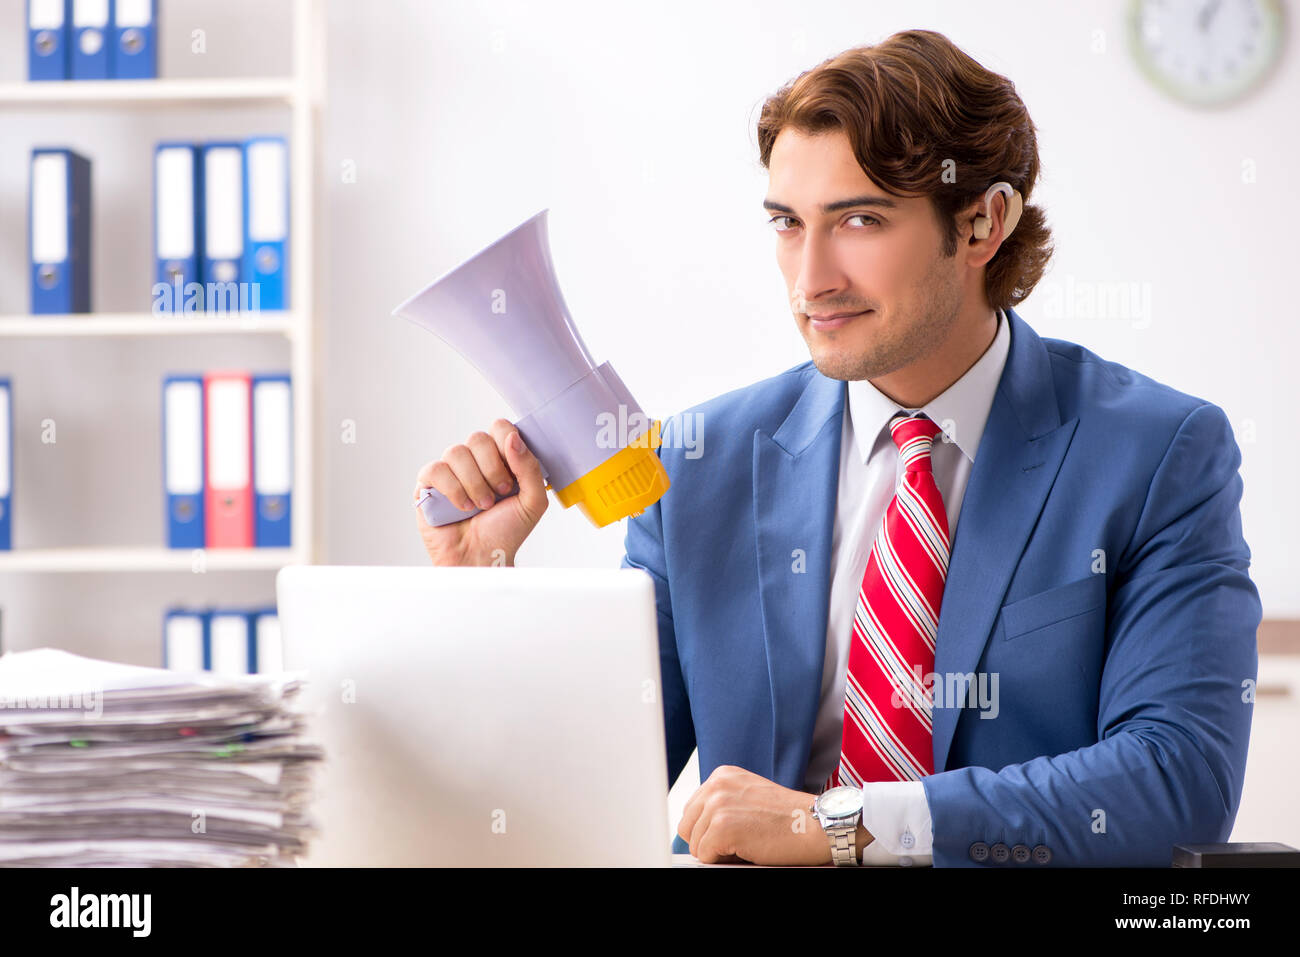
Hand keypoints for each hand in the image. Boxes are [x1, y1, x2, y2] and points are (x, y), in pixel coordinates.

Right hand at [413, 419, 548, 565]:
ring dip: (473, 483)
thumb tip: (513, 438)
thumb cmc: (506, 532)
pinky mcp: (428, 484)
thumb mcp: (532, 502)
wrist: (482, 558)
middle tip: (498, 494)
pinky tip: (462, 507)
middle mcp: (474, 461)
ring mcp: (450, 471)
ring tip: (480, 506)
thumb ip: (530, 468)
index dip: (506, 445)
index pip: (500, 427)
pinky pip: (435, 469)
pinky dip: (453, 489)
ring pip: (456, 452)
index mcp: (500, 458)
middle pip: (478, 438)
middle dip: (492, 470)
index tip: (513, 475)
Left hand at [677, 765, 873, 864]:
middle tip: (738, 843)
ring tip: (746, 844)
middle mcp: (716, 785)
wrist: (817, 825)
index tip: (732, 833)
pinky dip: (724, 861)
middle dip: (707, 842)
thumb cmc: (787, 817)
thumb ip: (722, 804)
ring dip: (718, 852)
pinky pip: (706, 856)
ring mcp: (718, 805)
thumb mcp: (748, 797)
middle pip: (687, 827)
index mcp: (721, 776)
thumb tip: (695, 830)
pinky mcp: (723, 827)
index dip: (708, 830)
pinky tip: (748, 850)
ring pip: (695, 844)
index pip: (692, 811)